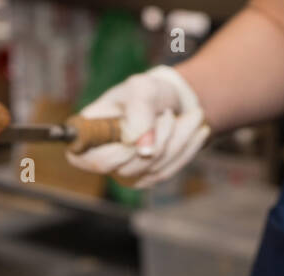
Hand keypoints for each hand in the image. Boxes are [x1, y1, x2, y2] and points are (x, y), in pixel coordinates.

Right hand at [67, 65, 209, 187]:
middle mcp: (102, 162)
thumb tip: (144, 151)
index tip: (141, 130)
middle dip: (158, 136)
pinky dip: (188, 145)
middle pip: (130, 166)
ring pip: (155, 166)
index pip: (98, 161)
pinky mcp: (149, 179)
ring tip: (181, 115)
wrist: (168, 100)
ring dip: (176, 137)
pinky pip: (171, 169)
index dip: (121, 151)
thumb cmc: (145, 92)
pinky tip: (196, 128)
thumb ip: (139, 113)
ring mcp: (125, 174)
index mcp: (88, 139)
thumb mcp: (140, 89)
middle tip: (167, 113)